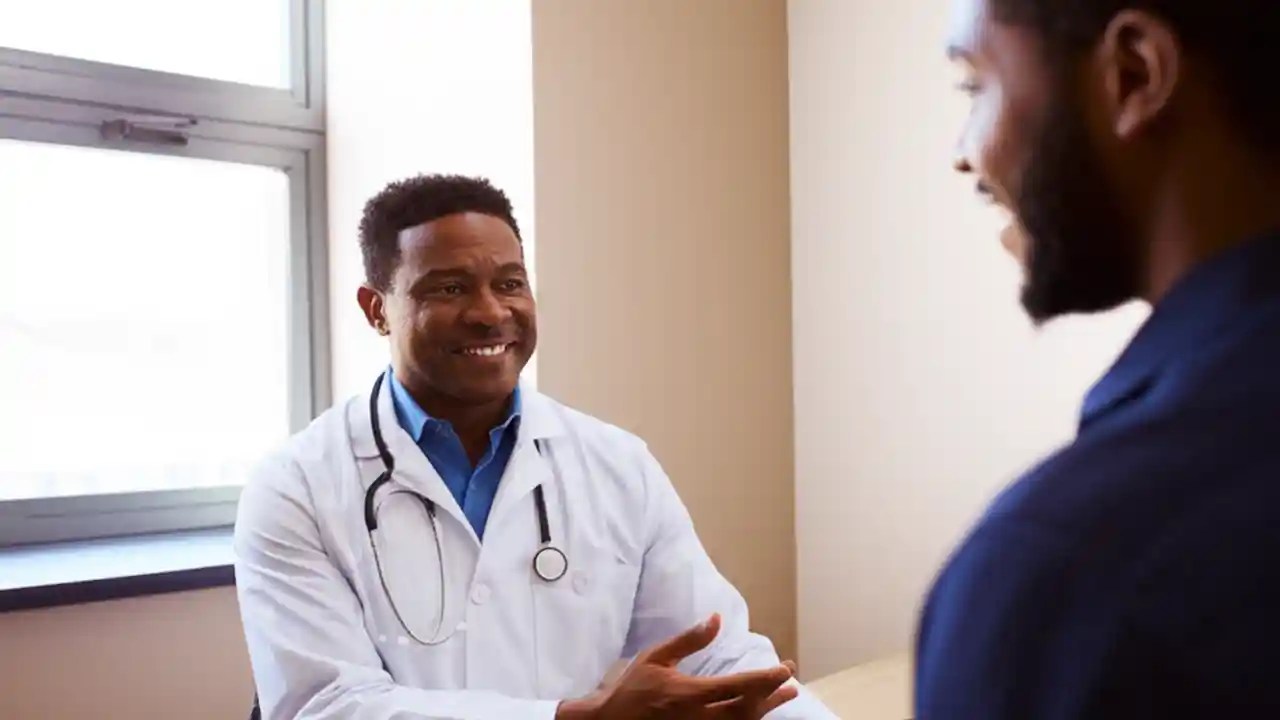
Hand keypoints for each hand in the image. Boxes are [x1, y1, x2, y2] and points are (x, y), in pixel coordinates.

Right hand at [556, 614, 798, 718]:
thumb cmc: (633, 688)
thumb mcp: (656, 657)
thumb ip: (689, 640)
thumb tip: (716, 619)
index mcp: (691, 694)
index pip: (739, 687)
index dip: (766, 679)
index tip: (786, 670)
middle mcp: (700, 718)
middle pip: (748, 709)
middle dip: (772, 694)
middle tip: (791, 680)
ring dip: (766, 709)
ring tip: (784, 696)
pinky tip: (757, 713)